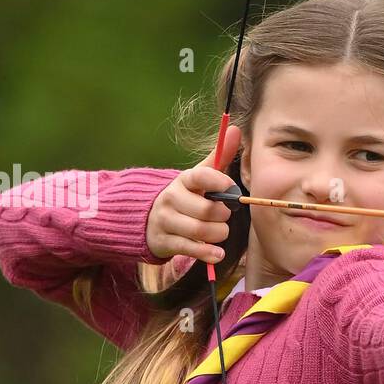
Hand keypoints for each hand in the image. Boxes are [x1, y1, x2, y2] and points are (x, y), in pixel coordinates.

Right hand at [145, 126, 241, 264]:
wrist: (146, 218)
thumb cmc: (184, 197)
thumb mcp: (198, 177)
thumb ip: (218, 157)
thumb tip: (236, 129)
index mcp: (183, 180)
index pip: (201, 176)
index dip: (220, 182)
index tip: (231, 189)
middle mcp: (171, 199)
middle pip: (207, 210)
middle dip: (223, 216)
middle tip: (225, 216)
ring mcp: (166, 221)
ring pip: (201, 231)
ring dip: (219, 235)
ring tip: (220, 233)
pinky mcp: (164, 242)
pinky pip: (190, 249)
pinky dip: (208, 253)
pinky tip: (217, 253)